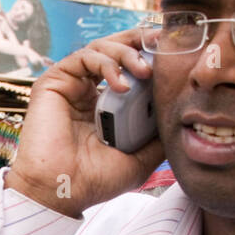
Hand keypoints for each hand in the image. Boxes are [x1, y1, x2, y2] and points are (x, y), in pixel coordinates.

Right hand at [5, 29, 164, 216]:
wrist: (63, 191)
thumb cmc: (95, 181)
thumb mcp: (141, 159)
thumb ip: (158, 137)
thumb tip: (180, 117)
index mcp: (105, 106)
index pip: (129, 69)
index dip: (150, 57)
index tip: (173, 56)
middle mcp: (86, 92)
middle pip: (116, 50)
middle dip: (141, 42)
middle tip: (163, 44)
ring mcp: (70, 86)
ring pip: (101, 48)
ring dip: (127, 53)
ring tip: (145, 72)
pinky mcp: (54, 83)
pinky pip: (84, 57)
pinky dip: (107, 64)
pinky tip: (122, 84)